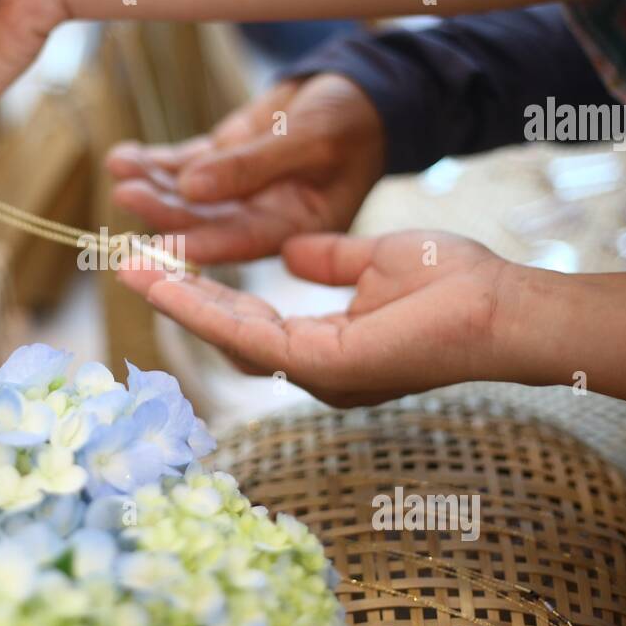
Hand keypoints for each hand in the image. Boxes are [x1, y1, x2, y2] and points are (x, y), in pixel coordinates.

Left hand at [105, 73, 384, 264]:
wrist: (356, 94)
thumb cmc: (349, 119)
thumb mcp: (310, 138)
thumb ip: (252, 164)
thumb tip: (188, 187)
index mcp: (295, 227)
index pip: (243, 241)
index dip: (203, 243)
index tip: (164, 244)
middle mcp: (260, 218)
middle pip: (204, 220)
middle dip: (164, 209)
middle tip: (128, 193)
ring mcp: (236, 193)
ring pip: (184, 195)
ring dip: (151, 184)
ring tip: (121, 168)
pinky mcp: (219, 166)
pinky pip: (179, 168)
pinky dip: (152, 162)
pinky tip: (123, 156)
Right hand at [117, 230, 510, 406]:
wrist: (500, 305)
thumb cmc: (454, 286)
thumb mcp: (376, 261)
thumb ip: (329, 261)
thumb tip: (292, 251)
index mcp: (325, 347)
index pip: (250, 319)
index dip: (205, 291)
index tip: (166, 261)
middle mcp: (312, 370)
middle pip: (226, 331)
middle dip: (175, 297)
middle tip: (126, 265)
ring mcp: (314, 374)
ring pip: (226, 334)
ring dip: (175, 300)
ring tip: (129, 267)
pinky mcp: (320, 367)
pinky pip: (247, 334)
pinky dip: (202, 307)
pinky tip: (167, 281)